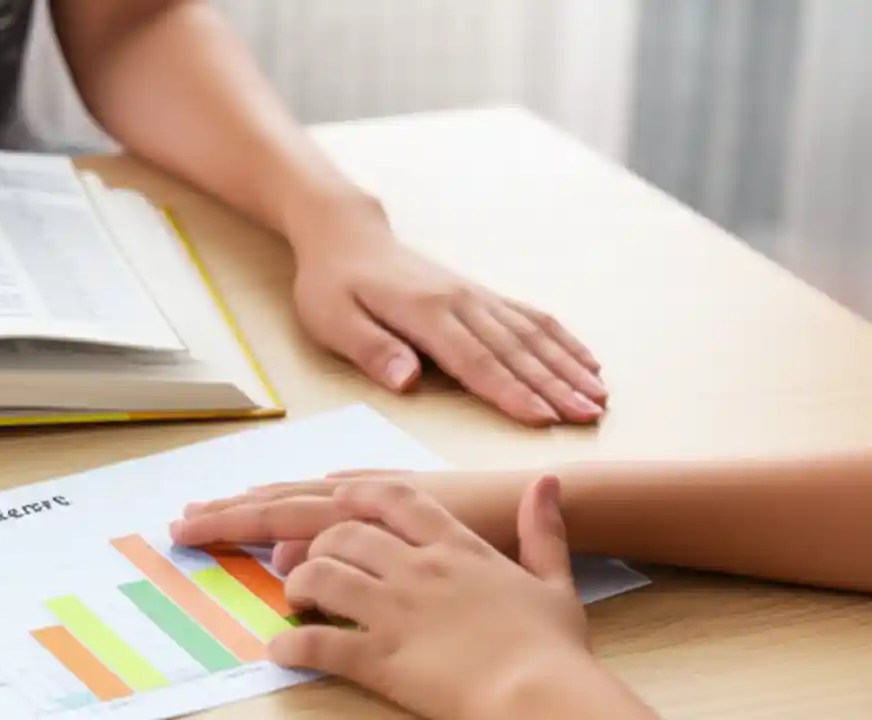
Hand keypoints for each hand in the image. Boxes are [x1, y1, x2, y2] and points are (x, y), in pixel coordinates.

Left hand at [173, 478, 641, 718]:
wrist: (547, 695)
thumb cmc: (553, 646)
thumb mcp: (553, 577)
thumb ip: (543, 528)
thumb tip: (550, 484)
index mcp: (453, 543)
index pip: (385, 496)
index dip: (345, 492)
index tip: (316, 495)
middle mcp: (416, 566)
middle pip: (338, 528)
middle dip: (304, 537)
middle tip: (280, 550)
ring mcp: (396, 609)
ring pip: (320, 573)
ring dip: (294, 582)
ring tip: (288, 596)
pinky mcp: (382, 657)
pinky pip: (322, 642)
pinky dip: (293, 643)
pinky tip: (278, 647)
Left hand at [288, 195, 606, 424]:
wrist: (346, 235)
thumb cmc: (332, 285)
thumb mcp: (333, 320)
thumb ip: (373, 350)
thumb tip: (408, 383)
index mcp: (424, 313)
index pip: (474, 361)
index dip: (510, 393)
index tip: (544, 420)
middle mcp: (459, 302)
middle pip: (515, 351)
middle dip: (555, 386)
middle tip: (589, 417)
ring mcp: (475, 297)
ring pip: (531, 335)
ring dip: (568, 367)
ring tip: (600, 398)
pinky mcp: (480, 296)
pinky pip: (531, 317)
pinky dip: (563, 341)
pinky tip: (587, 362)